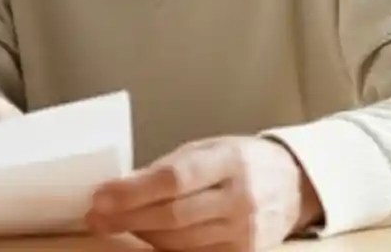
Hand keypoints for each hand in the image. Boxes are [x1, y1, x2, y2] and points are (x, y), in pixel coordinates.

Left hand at [86, 136, 322, 251]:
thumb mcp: (208, 148)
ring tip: (113, 223)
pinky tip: (144, 236)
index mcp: (230, 160)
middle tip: (96, 216)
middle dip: (128, 217)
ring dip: (140, 233)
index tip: (101, 195)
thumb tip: (120, 186)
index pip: (175, 179)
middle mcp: (241, 197)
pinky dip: (164, 247)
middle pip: (174, 214)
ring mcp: (245, 230)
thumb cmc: (241, 160)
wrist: (294, 184)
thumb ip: (167, 167)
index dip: (134, 191)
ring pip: (181, 240)